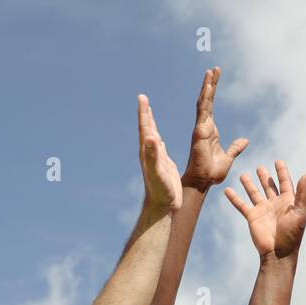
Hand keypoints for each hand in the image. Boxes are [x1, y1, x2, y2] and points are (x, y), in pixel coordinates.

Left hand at [137, 94, 181, 212]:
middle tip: (143, 98)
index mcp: (148, 152)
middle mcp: (150, 154)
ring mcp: (156, 160)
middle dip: (146, 113)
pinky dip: (159, 140)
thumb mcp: (157, 172)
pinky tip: (159, 139)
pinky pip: (160, 149)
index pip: (145, 128)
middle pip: (147, 129)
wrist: (163, 207)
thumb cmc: (160, 191)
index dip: (144, 112)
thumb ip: (153, 155)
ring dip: (152, 124)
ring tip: (149, 113)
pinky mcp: (163, 166)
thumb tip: (150, 137)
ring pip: (152, 137)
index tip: (142, 97)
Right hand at [183, 67, 248, 190]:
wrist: (204, 181)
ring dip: (207, 87)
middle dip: (210, 84)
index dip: (212, 92)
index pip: (210, 106)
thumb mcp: (228, 157)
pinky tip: (208, 88)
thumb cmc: (212, 172)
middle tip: (214, 68)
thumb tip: (245, 140)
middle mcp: (204, 126)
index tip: (215, 77)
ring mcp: (200, 128)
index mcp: (210, 130)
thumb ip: (235, 148)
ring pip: (203, 103)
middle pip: (206, 100)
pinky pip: (202, 112)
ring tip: (210, 72)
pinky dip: (205, 99)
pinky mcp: (199, 132)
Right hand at [224, 161, 305, 259]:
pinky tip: (228, 190)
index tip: (278, 161)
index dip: (282, 172)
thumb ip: (303, 194)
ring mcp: (263, 210)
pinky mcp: (252, 217)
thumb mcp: (300, 213)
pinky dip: (234, 198)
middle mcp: (275, 204)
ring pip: (254, 193)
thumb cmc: (292, 235)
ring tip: (243, 174)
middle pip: (269, 187)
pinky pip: (242, 205)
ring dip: (249, 184)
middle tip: (260, 167)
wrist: (278, 253)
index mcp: (288, 202)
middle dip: (265, 177)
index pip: (285, 183)